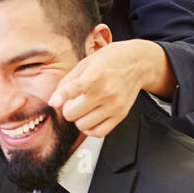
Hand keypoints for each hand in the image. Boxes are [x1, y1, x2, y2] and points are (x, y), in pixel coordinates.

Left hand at [48, 40, 168, 137]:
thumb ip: (68, 81)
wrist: (138, 63)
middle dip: (67, 109)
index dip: (62, 96)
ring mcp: (114, 106)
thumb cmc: (111, 59)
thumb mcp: (86, 62)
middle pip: (72, 113)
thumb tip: (55, 100)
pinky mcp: (120, 115)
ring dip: (78, 119)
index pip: (75, 88)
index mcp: (95, 75)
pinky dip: (90, 128)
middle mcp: (106, 92)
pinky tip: (90, 118)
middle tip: (72, 102)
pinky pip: (99, 132)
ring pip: (83, 125)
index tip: (54, 101)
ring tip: (83, 109)